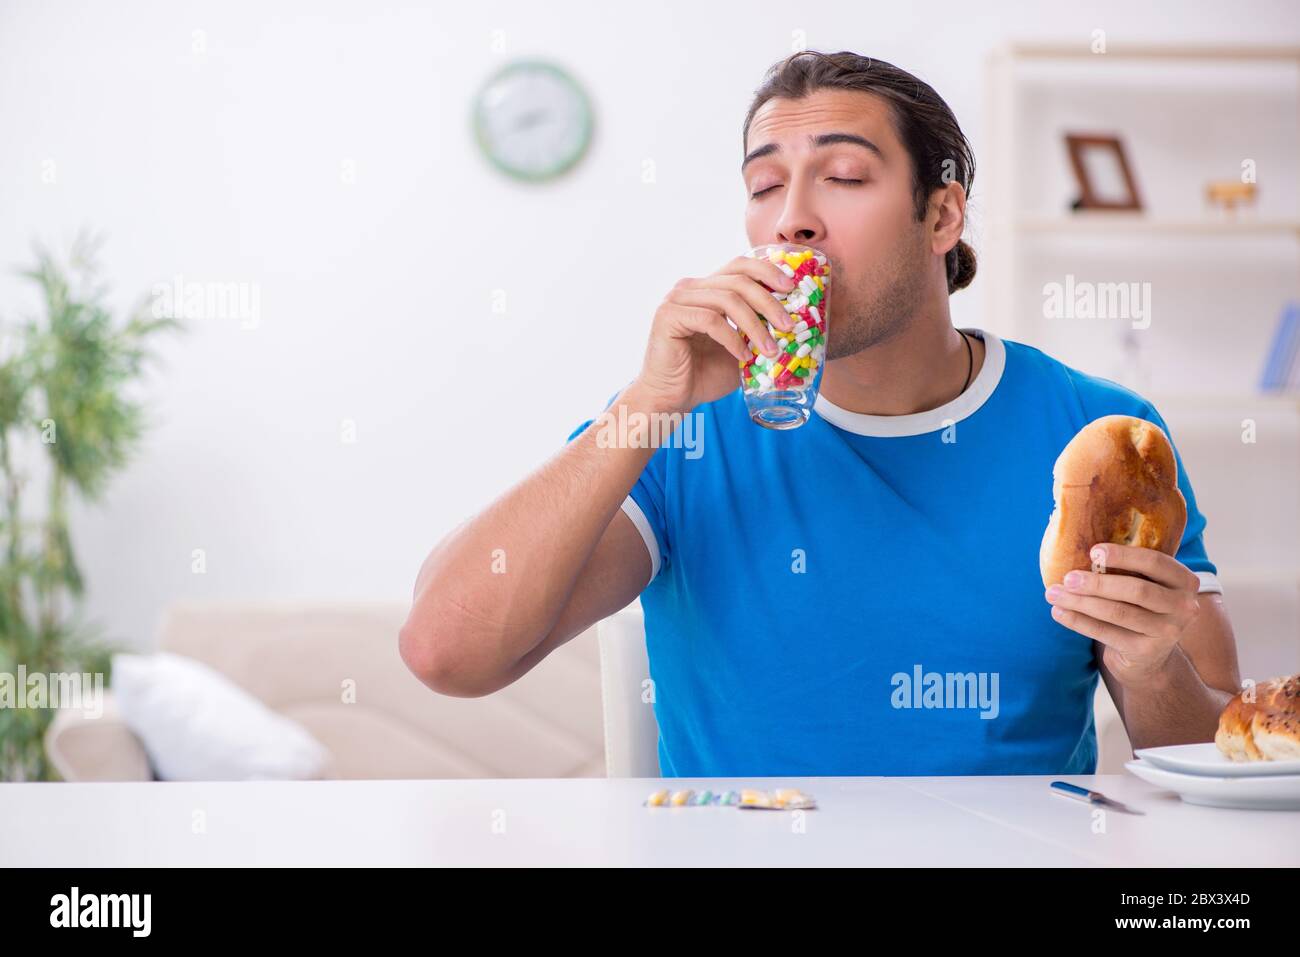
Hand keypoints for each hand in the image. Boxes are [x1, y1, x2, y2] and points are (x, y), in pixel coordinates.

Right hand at [632, 255, 798, 414]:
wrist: (670, 399)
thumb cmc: (704, 375)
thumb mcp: (741, 348)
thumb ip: (758, 331)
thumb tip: (794, 324)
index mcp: (706, 288)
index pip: (739, 266)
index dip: (767, 271)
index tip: (791, 288)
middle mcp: (690, 287)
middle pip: (738, 280)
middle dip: (769, 303)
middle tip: (789, 326)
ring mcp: (676, 299)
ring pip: (727, 300)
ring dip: (755, 326)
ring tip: (771, 350)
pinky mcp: (668, 317)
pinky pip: (710, 320)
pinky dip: (732, 338)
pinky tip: (743, 356)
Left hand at [1045, 543, 1203, 687]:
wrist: (1148, 656)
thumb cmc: (1138, 606)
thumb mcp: (1144, 583)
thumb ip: (1128, 565)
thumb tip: (1077, 537)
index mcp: (1184, 580)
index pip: (1155, 562)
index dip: (1124, 555)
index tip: (1093, 550)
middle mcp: (1184, 606)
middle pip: (1136, 590)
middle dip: (1097, 583)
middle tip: (1067, 578)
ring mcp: (1168, 632)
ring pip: (1119, 612)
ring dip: (1081, 602)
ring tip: (1053, 594)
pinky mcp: (1147, 652)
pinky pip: (1107, 633)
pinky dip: (1079, 622)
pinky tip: (1058, 612)